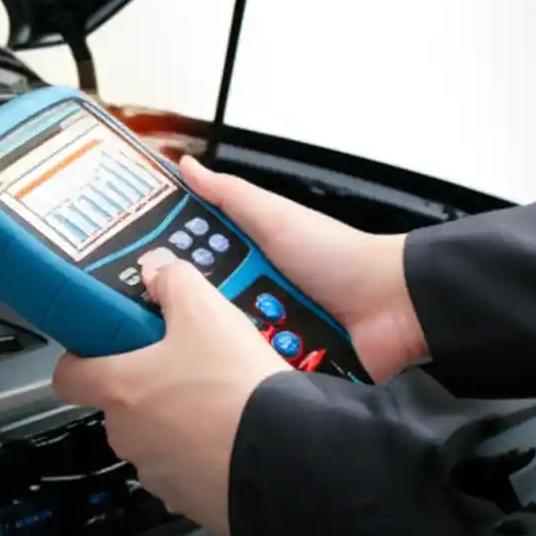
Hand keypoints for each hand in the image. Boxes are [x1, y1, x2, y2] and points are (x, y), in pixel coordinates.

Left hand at [54, 249, 289, 535]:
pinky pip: (187, 469)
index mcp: (117, 389)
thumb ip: (174, 282)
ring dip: (178, 421)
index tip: (108, 346)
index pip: (68, 376)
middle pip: (120, 403)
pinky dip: (204, 454)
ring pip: (156, 437)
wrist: (286, 458)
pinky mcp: (189, 502)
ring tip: (221, 400)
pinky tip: (236, 435)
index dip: (82, 358)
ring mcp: (156, 472)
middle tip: (187, 365)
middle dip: (148, 385)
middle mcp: (126, 434)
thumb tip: (156, 268)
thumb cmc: (233, 383)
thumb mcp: (206, 312)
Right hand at [178, 155, 427, 381]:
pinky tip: (255, 362)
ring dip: (234, 338)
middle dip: (201, 307)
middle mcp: (249, 296)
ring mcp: (265, 332)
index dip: (167, 266)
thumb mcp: (275, 218)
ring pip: (226, 342)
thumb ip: (229, 195)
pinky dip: (257, 366)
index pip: (191, 264)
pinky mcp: (281, 364)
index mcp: (244, 259)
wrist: (393, 306)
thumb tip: (187, 166)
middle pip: (202, 307)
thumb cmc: (339, 256)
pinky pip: (255, 369)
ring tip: (243, 330)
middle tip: (205, 302)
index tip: (143, 269)